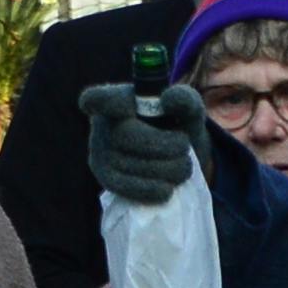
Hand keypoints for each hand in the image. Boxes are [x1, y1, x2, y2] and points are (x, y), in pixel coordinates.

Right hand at [85, 81, 203, 206]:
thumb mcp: (189, 109)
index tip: (125, 107)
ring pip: (128, 164)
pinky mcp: (106, 178)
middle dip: (164, 145)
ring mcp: (99, 152)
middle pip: (125, 135)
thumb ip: (185, 99)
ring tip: (183, 166)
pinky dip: (151, 189)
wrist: (179, 158)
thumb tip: (170, 98)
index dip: (105, 101)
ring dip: (166, 169)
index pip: (98, 98)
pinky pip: (124, 187)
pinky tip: (168, 188)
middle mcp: (102, 125)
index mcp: (116, 100)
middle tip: (185, 146)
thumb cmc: (179, 124)